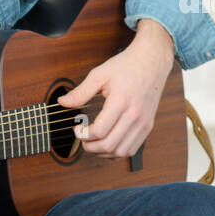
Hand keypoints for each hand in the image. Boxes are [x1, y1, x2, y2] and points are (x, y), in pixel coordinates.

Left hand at [56, 18, 173, 158]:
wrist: (151, 62)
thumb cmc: (127, 66)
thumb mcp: (99, 75)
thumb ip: (80, 92)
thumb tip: (63, 102)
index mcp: (121, 102)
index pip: (99, 131)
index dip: (83, 135)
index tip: (77, 129)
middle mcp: (134, 115)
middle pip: (109, 145)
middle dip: (90, 147)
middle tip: (82, 139)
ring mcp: (143, 123)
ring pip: (121, 152)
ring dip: (103, 153)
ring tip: (93, 144)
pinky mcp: (148, 126)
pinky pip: (132, 149)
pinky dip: (117, 152)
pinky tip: (108, 144)